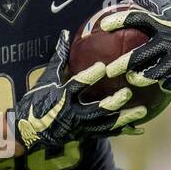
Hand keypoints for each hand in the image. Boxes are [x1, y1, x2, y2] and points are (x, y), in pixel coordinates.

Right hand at [12, 30, 146, 154]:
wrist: (29, 131)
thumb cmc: (37, 100)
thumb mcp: (46, 78)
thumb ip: (59, 58)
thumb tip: (65, 33)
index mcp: (61, 98)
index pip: (76, 86)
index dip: (89, 77)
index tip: (103, 67)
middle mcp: (72, 114)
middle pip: (95, 109)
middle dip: (112, 102)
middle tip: (127, 93)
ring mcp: (80, 127)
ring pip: (105, 124)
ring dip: (124, 118)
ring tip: (142, 111)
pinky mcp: (85, 136)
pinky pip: (107, 134)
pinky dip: (123, 131)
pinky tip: (139, 128)